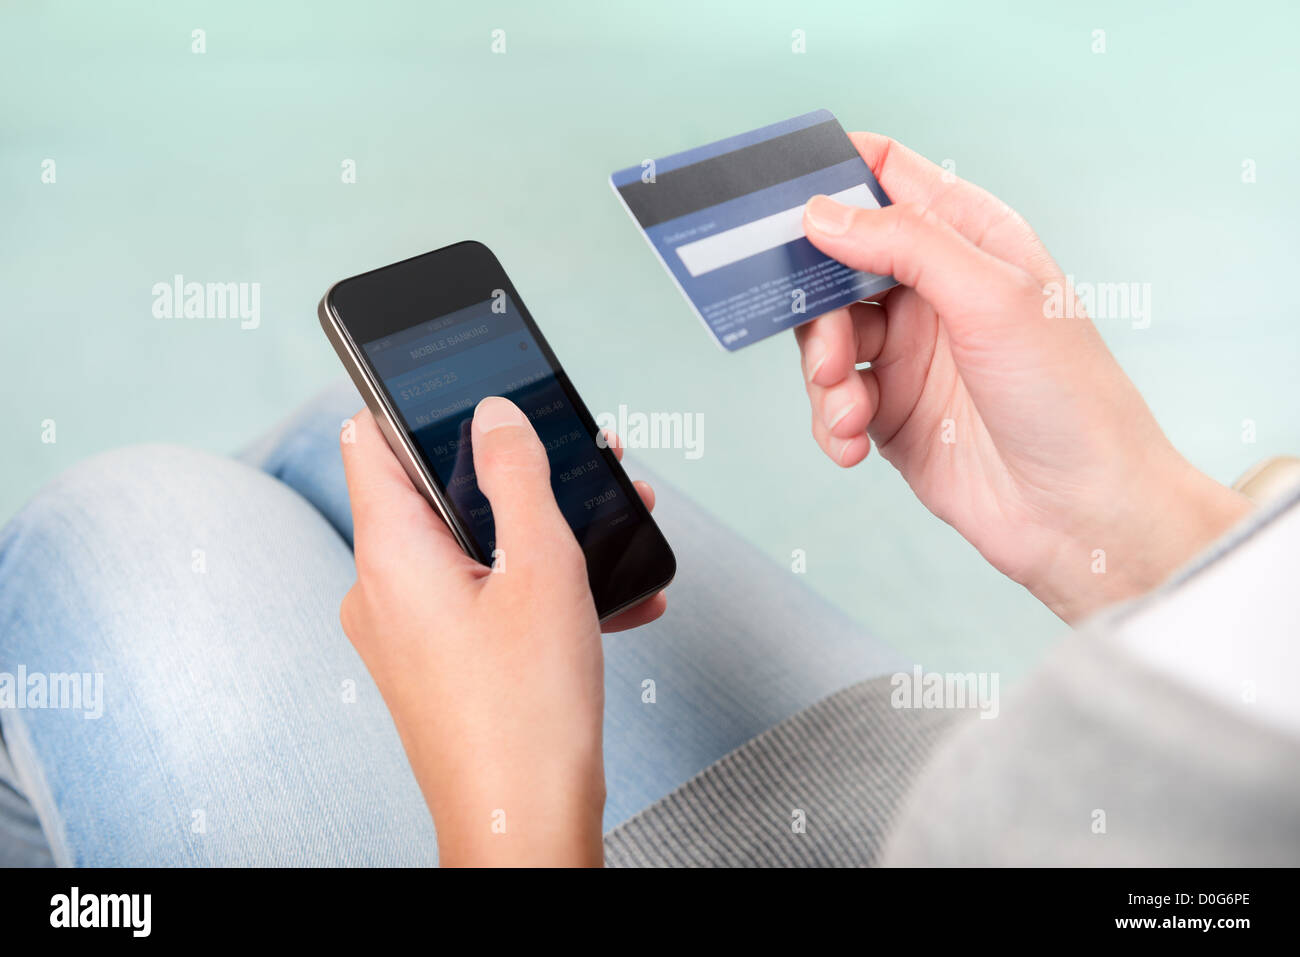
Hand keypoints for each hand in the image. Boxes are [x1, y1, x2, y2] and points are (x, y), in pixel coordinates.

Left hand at [338, 398, 664, 865]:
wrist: (524, 829)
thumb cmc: (528, 711)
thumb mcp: (542, 568)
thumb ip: (518, 475)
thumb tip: (495, 414)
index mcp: (391, 553)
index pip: (368, 439)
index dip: (411, 402)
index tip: (460, 384)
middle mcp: (383, 589)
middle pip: (434, 492)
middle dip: (511, 473)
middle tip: (578, 465)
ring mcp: (407, 632)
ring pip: (470, 548)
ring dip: (539, 532)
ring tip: (612, 530)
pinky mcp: (436, 664)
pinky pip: (481, 600)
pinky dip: (535, 587)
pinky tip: (610, 599)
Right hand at [798, 134, 1248, 621]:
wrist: (1081, 513)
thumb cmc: (1068, 397)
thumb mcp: (991, 297)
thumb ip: (906, 243)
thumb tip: (824, 213)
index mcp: (969, 238)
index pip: (886, 175)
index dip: (833, 176)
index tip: (782, 202)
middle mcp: (934, 289)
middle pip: (835, 263)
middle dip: (816, 306)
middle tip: (831, 349)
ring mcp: (910, 352)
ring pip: (825, 336)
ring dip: (824, 374)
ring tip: (850, 410)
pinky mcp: (891, 411)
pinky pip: (832, 399)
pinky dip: (831, 420)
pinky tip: (854, 443)